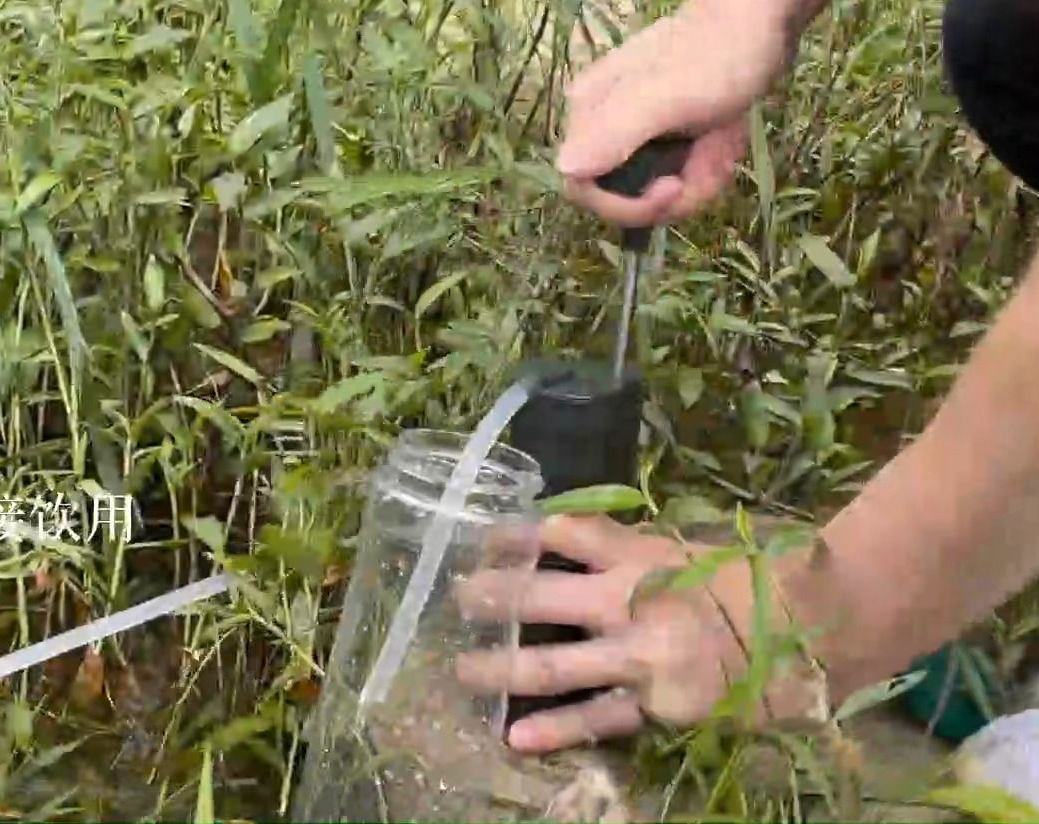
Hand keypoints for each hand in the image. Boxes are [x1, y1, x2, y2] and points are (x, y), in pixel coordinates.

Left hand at [453, 515, 827, 753]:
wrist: (815, 627)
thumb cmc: (745, 582)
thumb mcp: (683, 546)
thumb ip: (625, 545)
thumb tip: (562, 533)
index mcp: (636, 556)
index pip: (560, 534)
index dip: (514, 536)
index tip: (478, 539)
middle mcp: (629, 603)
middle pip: (541, 595)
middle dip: (492, 600)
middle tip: (455, 601)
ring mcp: (640, 657)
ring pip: (555, 663)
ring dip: (502, 669)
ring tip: (462, 672)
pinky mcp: (658, 705)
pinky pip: (597, 718)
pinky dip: (555, 730)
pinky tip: (516, 738)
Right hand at [557, 0, 797, 228]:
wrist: (764, 15)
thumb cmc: (718, 53)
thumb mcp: (667, 97)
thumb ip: (615, 133)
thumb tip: (564, 168)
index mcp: (589, 113)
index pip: (582, 187)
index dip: (627, 205)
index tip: (674, 188)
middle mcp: (602, 122)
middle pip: (624, 193)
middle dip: (676, 190)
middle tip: (715, 157)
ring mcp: (634, 126)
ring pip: (655, 185)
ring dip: (699, 175)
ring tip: (726, 139)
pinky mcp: (662, 127)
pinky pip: (676, 168)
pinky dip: (706, 162)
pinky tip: (726, 135)